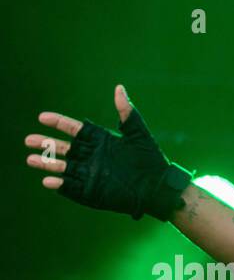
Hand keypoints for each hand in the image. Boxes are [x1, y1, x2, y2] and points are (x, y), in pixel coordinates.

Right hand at [24, 84, 189, 220]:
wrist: (159, 187)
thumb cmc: (151, 160)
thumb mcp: (139, 134)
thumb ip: (127, 113)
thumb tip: (119, 88)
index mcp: (98, 141)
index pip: (73, 129)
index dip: (58, 122)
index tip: (43, 117)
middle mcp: (90, 156)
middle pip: (62, 149)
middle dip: (45, 144)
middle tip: (29, 141)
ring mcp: (89, 174)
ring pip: (62, 167)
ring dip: (47, 164)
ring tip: (31, 160)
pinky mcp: (92, 191)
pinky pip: (72, 188)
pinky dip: (60, 185)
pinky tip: (48, 181)